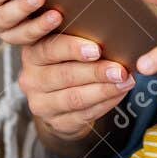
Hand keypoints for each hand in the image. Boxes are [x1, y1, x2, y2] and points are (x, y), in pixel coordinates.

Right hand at [19, 33, 133, 145]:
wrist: (58, 102)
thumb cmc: (67, 64)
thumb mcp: (64, 49)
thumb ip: (79, 38)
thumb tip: (111, 34)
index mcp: (32, 54)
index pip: (50, 49)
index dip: (73, 48)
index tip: (96, 49)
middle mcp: (32, 79)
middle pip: (65, 75)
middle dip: (96, 72)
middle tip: (119, 69)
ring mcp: (41, 104)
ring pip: (75, 98)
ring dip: (104, 90)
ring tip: (125, 82)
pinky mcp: (56, 123)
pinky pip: (84, 114)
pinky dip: (105, 103)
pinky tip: (119, 94)